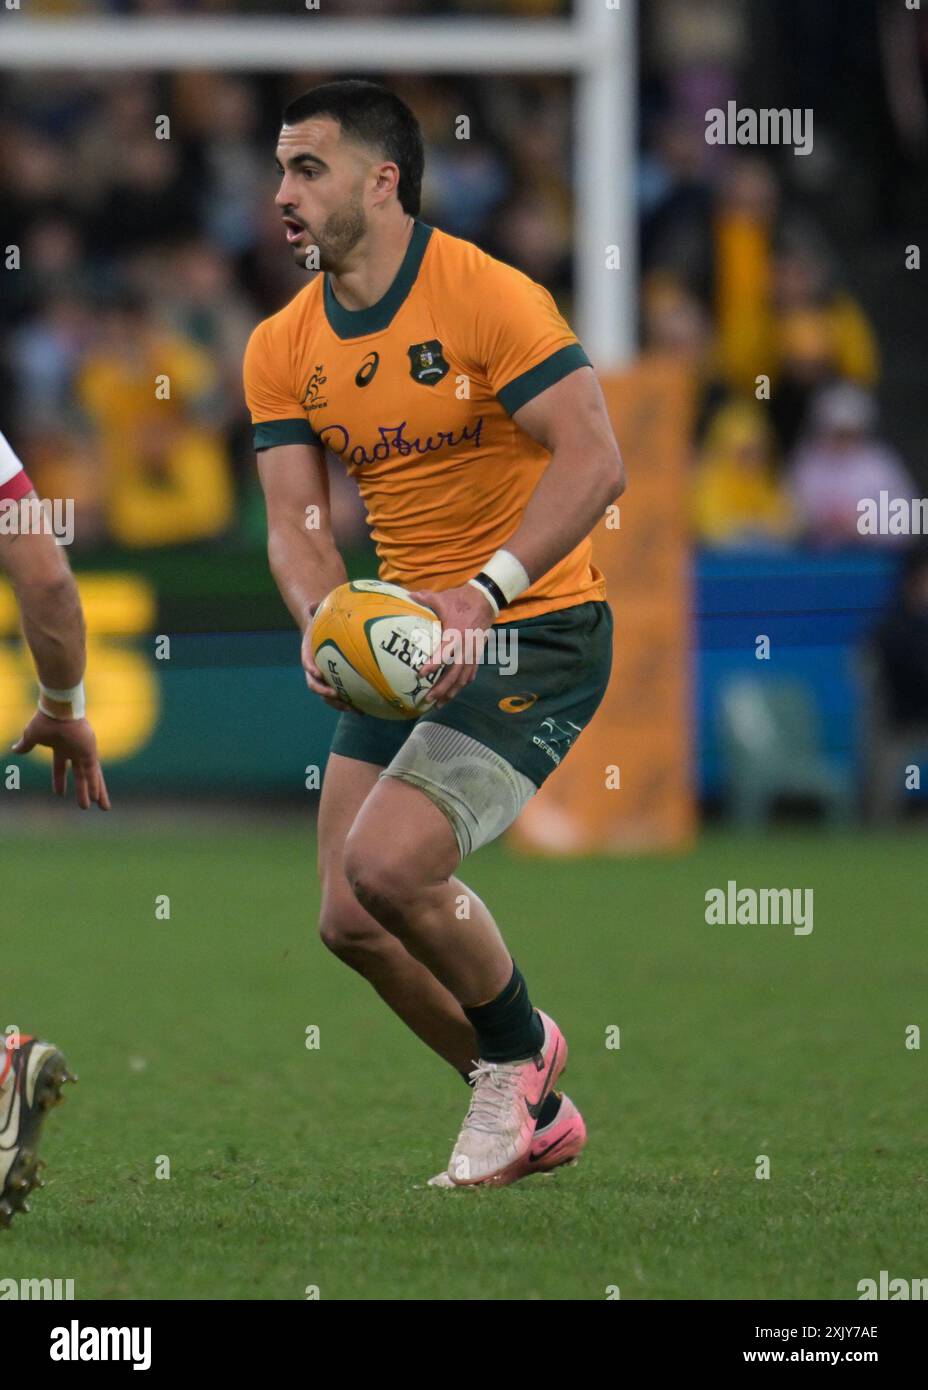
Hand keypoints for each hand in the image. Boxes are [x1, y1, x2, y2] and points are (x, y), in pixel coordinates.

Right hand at [13, 711, 110, 810]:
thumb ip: (25, 745)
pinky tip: (97, 797)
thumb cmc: (46, 720)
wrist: (58, 710)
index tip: (60, 794)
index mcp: (61, 748)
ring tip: (102, 808)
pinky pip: (93, 773)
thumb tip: (14, 750)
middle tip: (86, 805)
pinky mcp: (90, 753)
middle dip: (84, 791)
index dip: (59, 781)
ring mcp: (84, 753)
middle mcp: (75, 752)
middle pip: (82, 776)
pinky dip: (95, 785)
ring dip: (95, 792)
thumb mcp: (31, 735)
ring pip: (91, 777)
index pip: (61, 768)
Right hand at [301, 603, 360, 714]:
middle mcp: (316, 671)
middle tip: (336, 695)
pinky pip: (343, 696)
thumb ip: (316, 610)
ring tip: (354, 709)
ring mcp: (326, 680)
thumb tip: (312, 604)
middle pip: (316, 686)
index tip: (317, 672)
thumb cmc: (323, 624)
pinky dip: (352, 704)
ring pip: (329, 696)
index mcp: (310, 655)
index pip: (307, 663)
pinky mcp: (338, 685)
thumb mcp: (319, 615)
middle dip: (325, 693)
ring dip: (340, 704)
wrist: (324, 634)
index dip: (311, 669)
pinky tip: (366, 709)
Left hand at [408, 584, 494, 709]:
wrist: (486, 599)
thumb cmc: (461, 599)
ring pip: (464, 677)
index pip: (444, 653)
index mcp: (455, 634)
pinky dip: (463, 683)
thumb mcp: (442, 598)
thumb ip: (425, 599)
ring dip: (452, 691)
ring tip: (440, 703)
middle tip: (428, 699)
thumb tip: (408, 596)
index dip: (433, 665)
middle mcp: (465, 647)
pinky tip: (455, 692)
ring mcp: (473, 651)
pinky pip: (471, 672)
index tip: (421, 674)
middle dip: (442, 688)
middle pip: (455, 673)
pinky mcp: (477, 652)